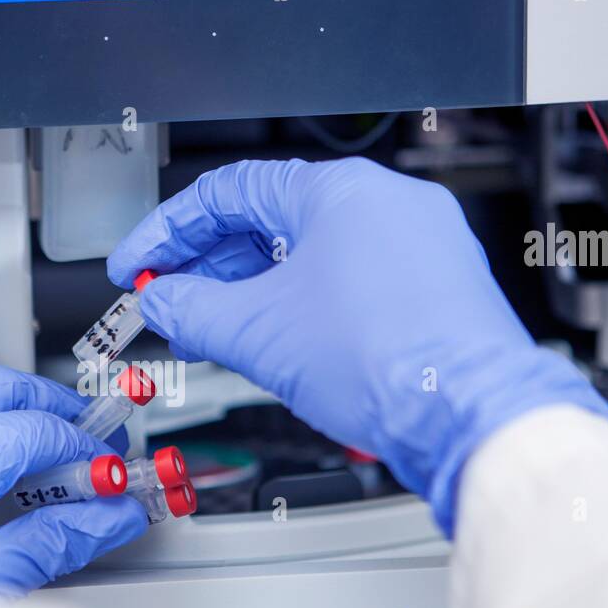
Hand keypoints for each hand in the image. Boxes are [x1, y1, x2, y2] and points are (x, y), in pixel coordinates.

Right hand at [108, 158, 607, 534]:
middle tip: (167, 300)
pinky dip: (302, 305)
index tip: (137, 265)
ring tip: (213, 329)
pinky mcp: (437, 289)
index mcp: (341, 192)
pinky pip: (350, 283)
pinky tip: (277, 341)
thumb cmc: (390, 361)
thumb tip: (162, 302)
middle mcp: (387, 205)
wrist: (470, 415)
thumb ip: (193, 310)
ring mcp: (420, 245)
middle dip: (208, 265)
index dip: (166, 232)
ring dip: (252, 290)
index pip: (228, 194)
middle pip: (271, 222)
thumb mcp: (259, 334)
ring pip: (312, 255)